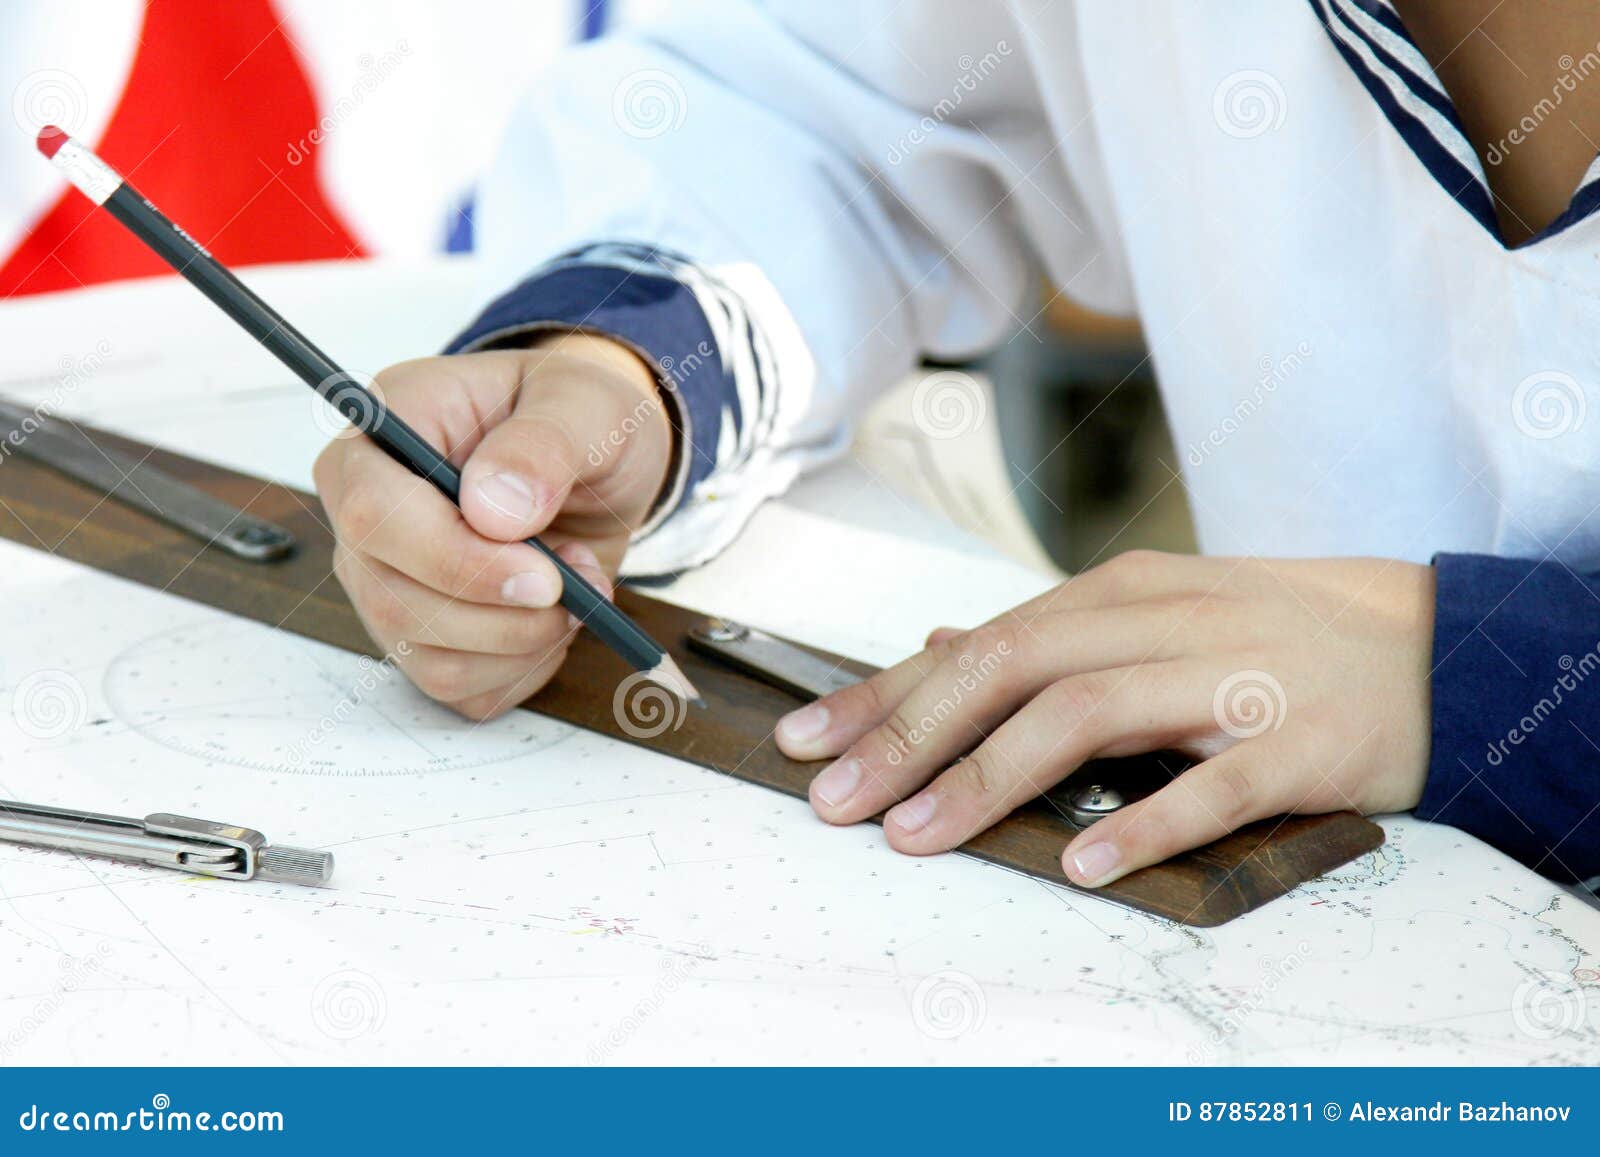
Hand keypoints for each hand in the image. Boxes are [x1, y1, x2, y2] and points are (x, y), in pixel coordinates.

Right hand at [313, 333, 671, 718]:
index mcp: (382, 435)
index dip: (456, 559)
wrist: (597, 461)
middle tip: (583, 580)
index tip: (545, 575)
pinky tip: (556, 618)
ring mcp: (387, 583)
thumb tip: (494, 508)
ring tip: (578, 583)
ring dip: (525, 641)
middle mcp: (367, 516)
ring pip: (429, 657)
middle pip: (394, 601)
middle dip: (506, 613)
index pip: (373, 515)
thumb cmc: (576, 416)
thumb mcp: (583, 403)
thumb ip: (541, 445)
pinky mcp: (424, 637)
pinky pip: (461, 688)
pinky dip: (526, 667)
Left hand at [774, 552, 1434, 886]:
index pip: (979, 643)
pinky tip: (1082, 865)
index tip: (809, 741)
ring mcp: (1228, 680)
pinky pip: (1209, 787)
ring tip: (918, 836)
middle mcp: (1160, 624)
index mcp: (1118, 595)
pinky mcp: (1295, 744)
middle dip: (909, 737)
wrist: (1424, 645)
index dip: (887, 695)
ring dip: (989, 778)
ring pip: (1087, 716)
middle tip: (836, 801)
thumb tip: (934, 649)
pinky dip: (1140, 825)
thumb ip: (1046, 639)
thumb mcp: (1150, 617)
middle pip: (1011, 670)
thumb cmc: (1266, 636)